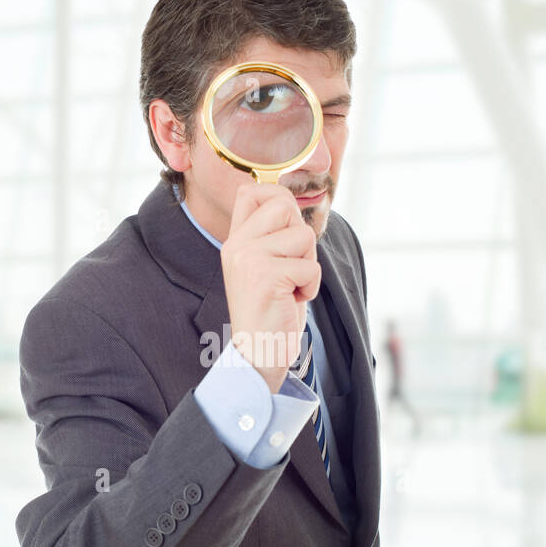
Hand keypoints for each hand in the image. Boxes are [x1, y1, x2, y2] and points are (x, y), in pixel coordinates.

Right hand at [220, 180, 320, 393]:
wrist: (258, 354)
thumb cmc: (270, 312)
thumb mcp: (265, 266)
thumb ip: (271, 235)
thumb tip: (289, 201)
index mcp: (235, 241)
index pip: (251, 191)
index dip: (278, 199)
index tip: (286, 229)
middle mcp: (237, 245)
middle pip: (284, 206)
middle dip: (301, 237)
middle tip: (291, 267)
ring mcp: (248, 258)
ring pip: (304, 236)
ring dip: (308, 264)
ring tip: (290, 286)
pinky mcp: (266, 275)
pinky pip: (310, 266)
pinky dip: (310, 286)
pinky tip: (292, 300)